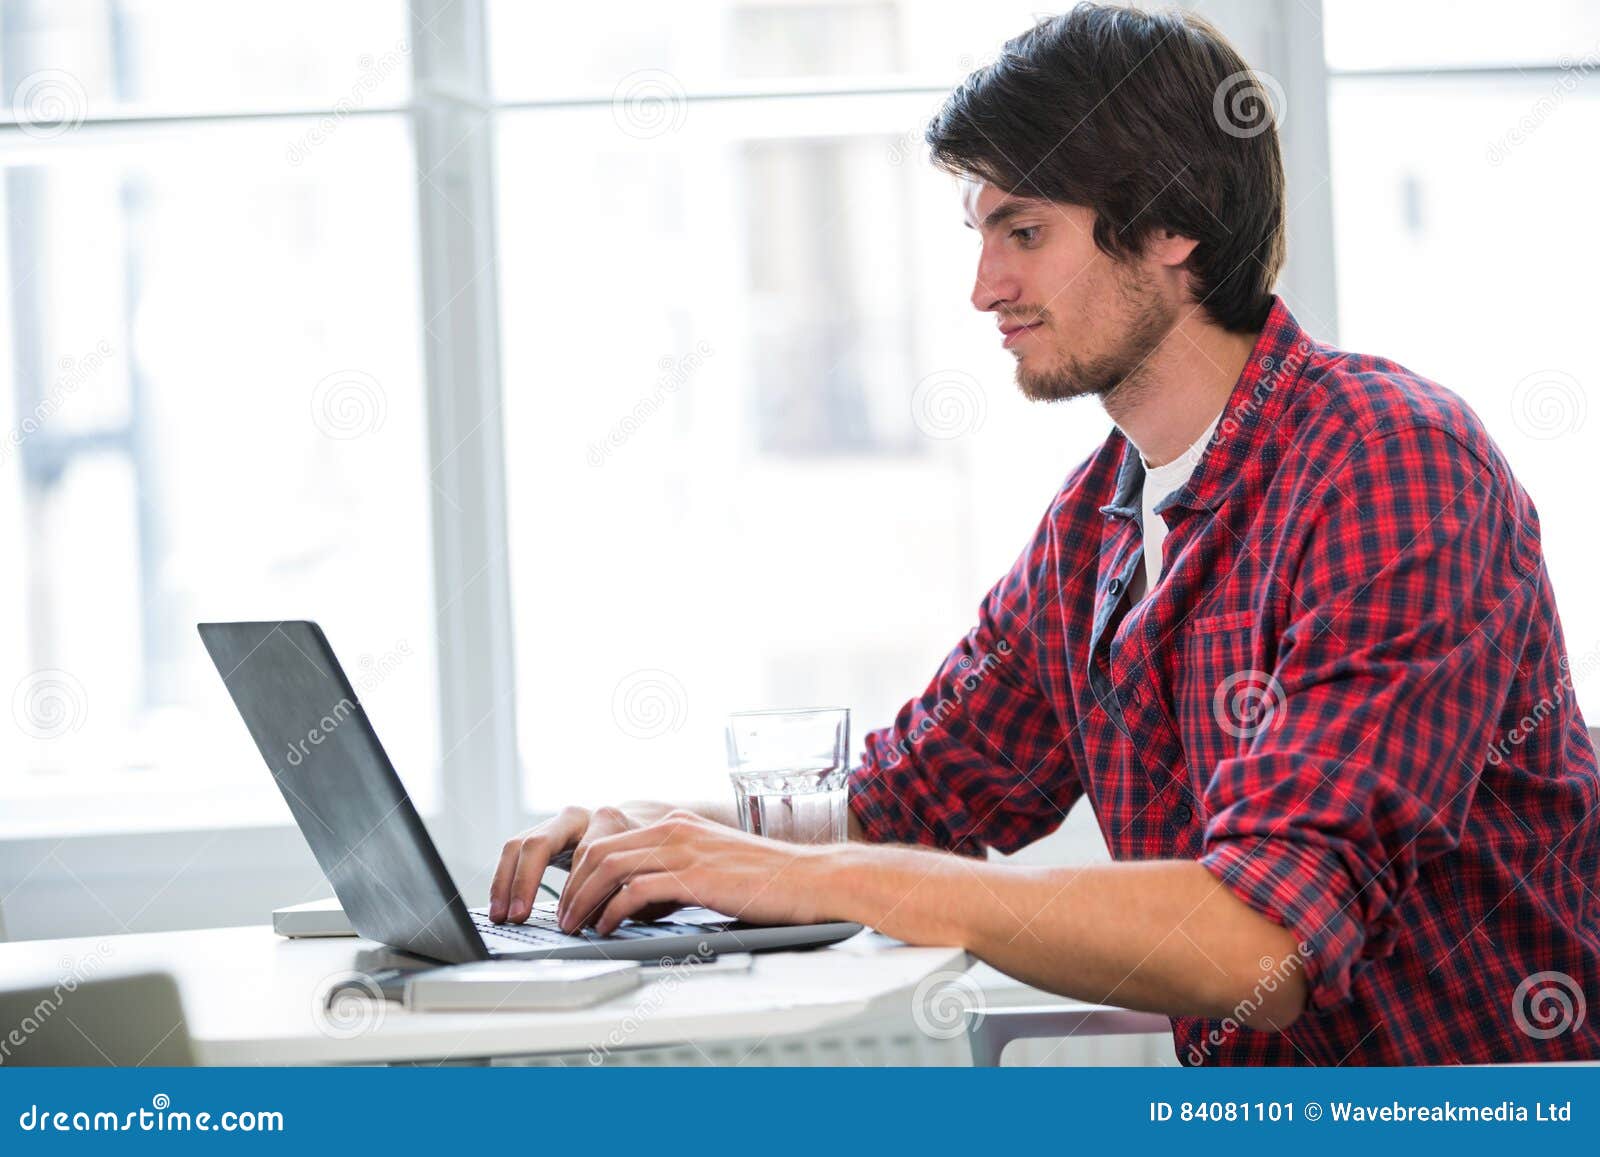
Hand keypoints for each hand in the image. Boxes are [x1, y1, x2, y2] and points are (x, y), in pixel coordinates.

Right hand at [489, 805, 652, 922]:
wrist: (636, 828)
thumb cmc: (640, 857)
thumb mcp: (642, 872)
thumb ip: (625, 891)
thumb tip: (601, 921)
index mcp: (606, 821)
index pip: (582, 855)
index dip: (574, 894)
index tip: (567, 925)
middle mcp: (577, 817)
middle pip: (539, 843)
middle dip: (526, 883)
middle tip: (518, 917)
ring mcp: (555, 823)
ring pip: (518, 846)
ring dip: (504, 883)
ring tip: (498, 916)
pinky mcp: (541, 836)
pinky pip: (513, 853)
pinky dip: (504, 881)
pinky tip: (499, 907)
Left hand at [556, 810, 836, 934]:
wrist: (811, 877)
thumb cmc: (767, 879)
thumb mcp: (709, 865)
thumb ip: (674, 873)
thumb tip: (637, 901)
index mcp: (676, 823)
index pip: (608, 839)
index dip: (580, 871)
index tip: (570, 897)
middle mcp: (674, 829)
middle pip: (598, 849)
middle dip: (572, 886)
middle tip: (563, 916)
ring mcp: (684, 849)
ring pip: (609, 866)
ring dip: (583, 900)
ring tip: (575, 926)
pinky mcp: (694, 875)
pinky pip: (635, 890)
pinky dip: (612, 911)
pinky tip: (608, 928)